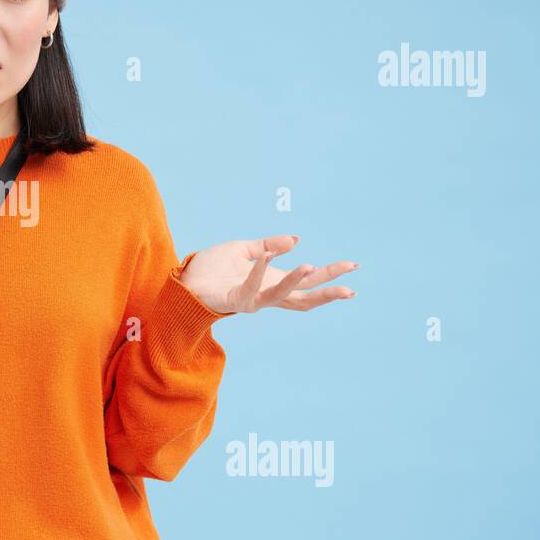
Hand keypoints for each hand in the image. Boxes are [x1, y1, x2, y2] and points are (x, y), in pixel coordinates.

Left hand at [178, 235, 357, 314]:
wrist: (186, 280)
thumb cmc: (213, 268)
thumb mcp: (244, 250)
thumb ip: (269, 246)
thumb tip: (295, 240)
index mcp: (273, 281)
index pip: (308, 280)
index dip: (330, 274)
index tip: (353, 266)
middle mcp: (267, 294)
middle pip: (304, 296)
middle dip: (327, 291)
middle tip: (350, 287)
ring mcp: (253, 300)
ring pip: (282, 296)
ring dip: (296, 280)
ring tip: (311, 265)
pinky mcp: (236, 300)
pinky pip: (252, 286)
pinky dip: (259, 270)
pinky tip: (266, 255)